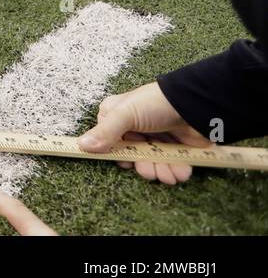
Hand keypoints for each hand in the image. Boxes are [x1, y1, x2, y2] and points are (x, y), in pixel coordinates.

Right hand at [78, 82, 210, 184]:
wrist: (197, 104)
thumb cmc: (157, 102)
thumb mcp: (126, 114)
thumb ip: (104, 132)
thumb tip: (80, 146)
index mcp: (116, 117)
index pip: (109, 143)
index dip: (118, 155)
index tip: (126, 162)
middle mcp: (134, 129)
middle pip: (132, 156)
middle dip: (144, 167)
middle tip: (152, 170)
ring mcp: (154, 138)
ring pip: (152, 163)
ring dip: (162, 172)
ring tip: (170, 174)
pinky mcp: (174, 147)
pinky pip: (170, 165)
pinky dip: (176, 171)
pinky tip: (180, 171)